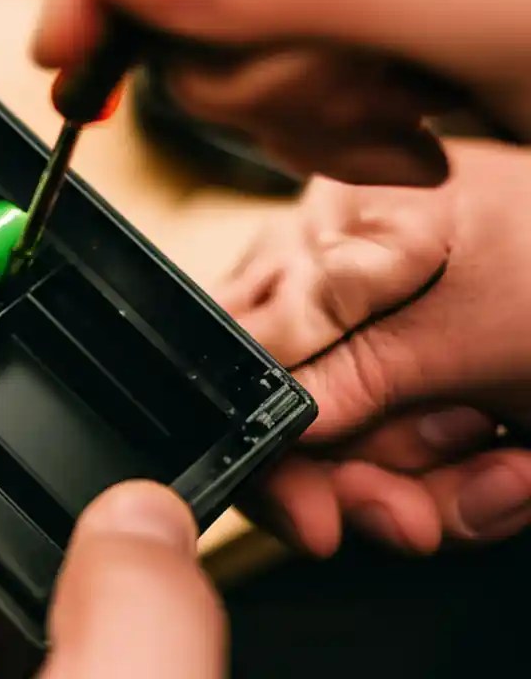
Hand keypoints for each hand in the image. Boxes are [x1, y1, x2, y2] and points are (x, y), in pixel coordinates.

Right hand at [34, 0, 530, 186]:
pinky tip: (410, 132)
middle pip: (182, 7)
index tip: (74, 61)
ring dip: (310, 121)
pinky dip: (334, 136)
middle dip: (259, 78)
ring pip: (231, 62)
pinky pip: (285, 96)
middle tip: (365, 101)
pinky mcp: (354, 37)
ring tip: (406, 125)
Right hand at [217, 139, 530, 555]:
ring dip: (438, 489)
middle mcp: (342, 281)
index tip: (322, 521)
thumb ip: (358, 368)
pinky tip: (517, 465)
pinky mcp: (433, 389)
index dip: (276, 450)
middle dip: (370, 480)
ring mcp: (391, 338)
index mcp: (334, 235)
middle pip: (298, 416)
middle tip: (418, 517)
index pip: (252, 362)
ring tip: (508, 467)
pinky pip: (415, 468)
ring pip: (359, 456)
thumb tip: (276, 418)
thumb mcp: (477, 324)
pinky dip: (467, 488)